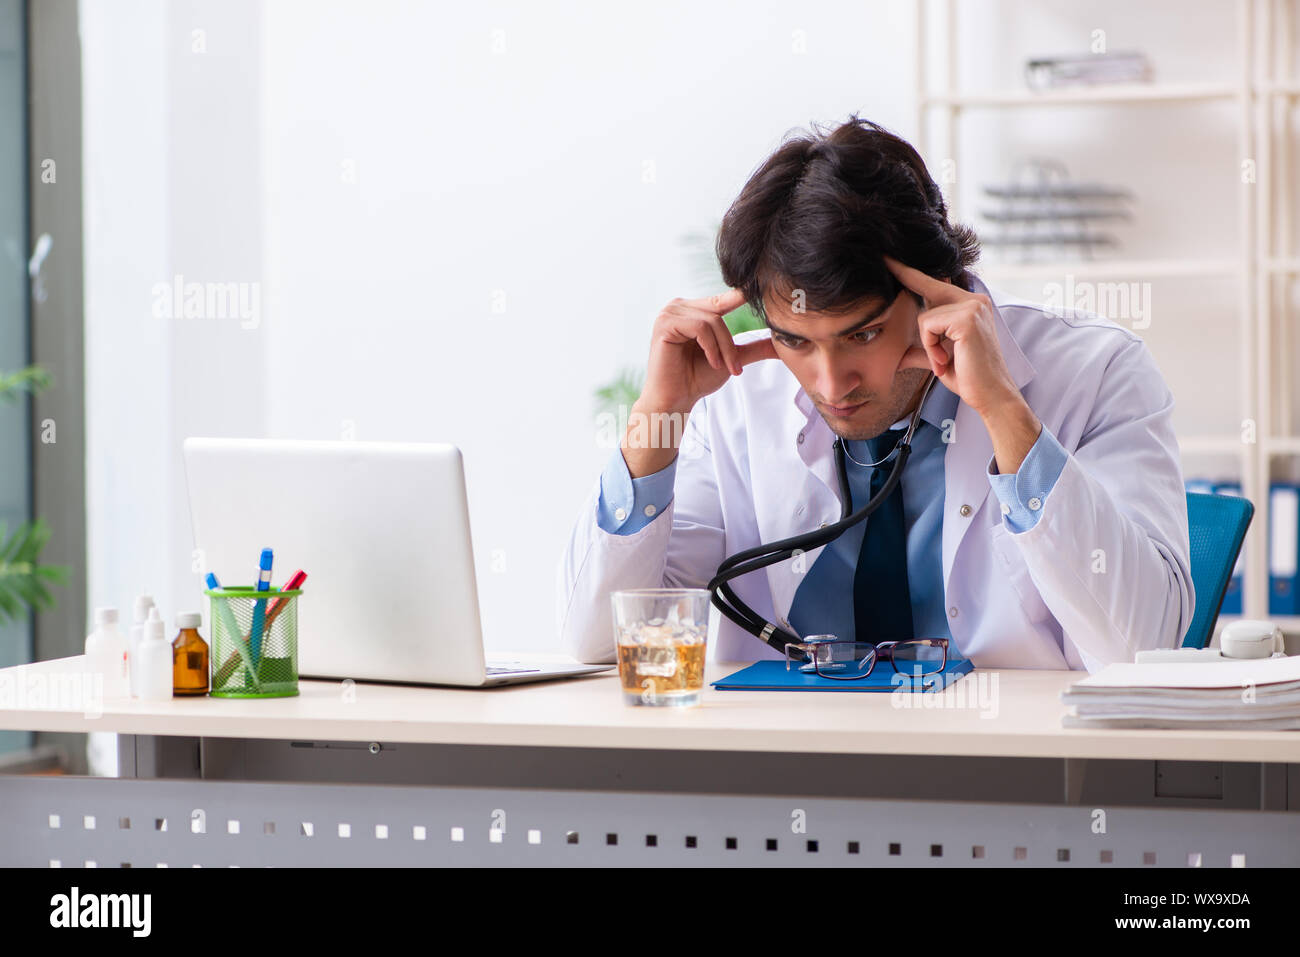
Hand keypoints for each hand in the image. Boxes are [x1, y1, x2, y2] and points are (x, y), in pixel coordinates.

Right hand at [637, 288, 776, 415]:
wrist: (675, 399)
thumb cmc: (697, 379)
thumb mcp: (730, 358)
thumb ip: (752, 348)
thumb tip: (780, 342)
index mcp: (692, 310)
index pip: (721, 300)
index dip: (739, 295)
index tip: (757, 287)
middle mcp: (679, 306)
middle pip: (718, 312)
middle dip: (730, 342)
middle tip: (736, 367)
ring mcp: (669, 313)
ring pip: (712, 320)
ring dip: (723, 347)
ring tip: (723, 367)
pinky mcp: (665, 323)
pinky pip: (700, 327)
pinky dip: (711, 347)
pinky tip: (712, 362)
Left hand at [884, 256, 1019, 417]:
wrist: (990, 395)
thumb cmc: (969, 378)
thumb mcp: (940, 359)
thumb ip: (923, 349)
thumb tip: (899, 354)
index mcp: (971, 306)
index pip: (937, 284)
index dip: (912, 273)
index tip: (891, 259)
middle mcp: (975, 300)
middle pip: (928, 288)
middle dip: (906, 276)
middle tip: (885, 258)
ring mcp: (972, 307)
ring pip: (926, 317)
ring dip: (928, 344)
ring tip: (943, 361)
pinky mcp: (966, 318)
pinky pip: (929, 325)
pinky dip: (931, 346)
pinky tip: (944, 361)